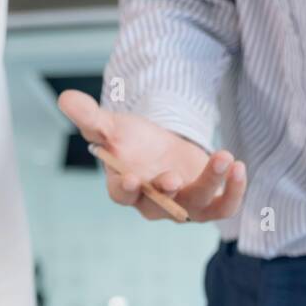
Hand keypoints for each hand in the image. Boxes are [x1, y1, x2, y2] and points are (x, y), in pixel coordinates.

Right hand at [57, 90, 246, 221]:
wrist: (162, 147)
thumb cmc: (132, 142)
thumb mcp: (112, 124)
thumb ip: (90, 116)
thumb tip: (66, 98)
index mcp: (125, 187)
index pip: (122, 195)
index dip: (126, 189)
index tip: (132, 178)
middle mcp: (154, 202)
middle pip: (160, 206)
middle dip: (168, 192)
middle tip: (173, 177)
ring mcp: (183, 206)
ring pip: (197, 206)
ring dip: (211, 184)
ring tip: (225, 157)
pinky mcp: (208, 202)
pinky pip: (223, 207)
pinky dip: (234, 192)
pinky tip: (239, 167)